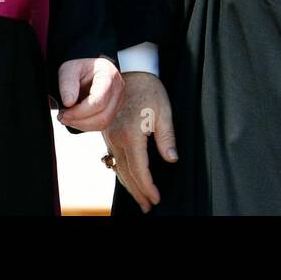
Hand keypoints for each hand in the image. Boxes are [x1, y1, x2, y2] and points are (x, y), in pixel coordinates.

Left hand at [57, 56, 123, 131]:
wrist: (86, 69)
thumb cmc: (79, 68)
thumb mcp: (69, 70)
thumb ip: (67, 84)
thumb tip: (68, 103)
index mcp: (109, 75)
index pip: (99, 101)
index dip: (80, 112)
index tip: (64, 113)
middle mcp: (118, 88)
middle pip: (103, 115)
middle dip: (80, 121)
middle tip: (62, 117)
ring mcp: (118, 100)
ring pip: (104, 123)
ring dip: (82, 125)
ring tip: (67, 118)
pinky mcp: (114, 109)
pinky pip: (103, 124)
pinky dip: (87, 125)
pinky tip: (76, 119)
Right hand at [102, 71, 176, 212]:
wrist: (128, 72)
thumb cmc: (149, 89)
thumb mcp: (164, 111)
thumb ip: (167, 137)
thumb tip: (172, 159)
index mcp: (132, 135)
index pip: (139, 170)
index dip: (148, 187)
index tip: (156, 199)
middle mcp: (117, 139)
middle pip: (127, 174)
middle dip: (138, 192)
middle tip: (148, 207)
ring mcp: (110, 137)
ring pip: (118, 168)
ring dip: (129, 185)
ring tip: (140, 199)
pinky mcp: (108, 134)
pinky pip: (114, 159)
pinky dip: (121, 172)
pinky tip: (127, 179)